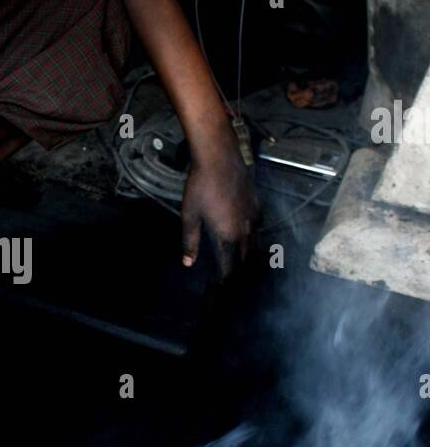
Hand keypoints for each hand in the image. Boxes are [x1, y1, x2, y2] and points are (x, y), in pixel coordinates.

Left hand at [181, 138, 258, 277]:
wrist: (218, 158)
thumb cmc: (200, 186)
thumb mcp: (189, 215)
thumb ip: (190, 241)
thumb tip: (188, 262)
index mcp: (226, 237)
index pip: (229, 267)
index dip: (225, 280)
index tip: (221, 288)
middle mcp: (244, 230)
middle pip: (245, 259)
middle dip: (239, 271)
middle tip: (233, 279)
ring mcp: (253, 217)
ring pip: (254, 244)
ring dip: (248, 255)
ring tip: (242, 264)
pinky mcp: (257, 205)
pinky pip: (258, 227)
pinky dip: (253, 236)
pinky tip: (248, 236)